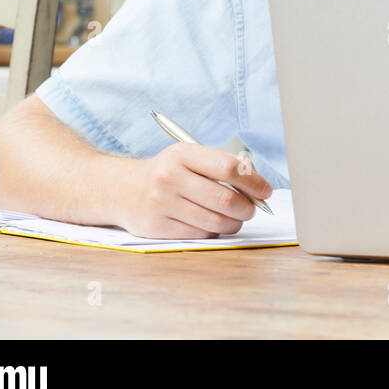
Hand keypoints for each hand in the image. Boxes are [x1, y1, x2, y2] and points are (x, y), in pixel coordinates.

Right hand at [117, 142, 272, 238]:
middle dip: (248, 208)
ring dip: (234, 223)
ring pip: (215, 222)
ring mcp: (162, 203)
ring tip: (236, 218)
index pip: (229, 169)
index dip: (254, 183)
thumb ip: (222, 165)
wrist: (122, 189)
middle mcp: (170, 177)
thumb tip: (257, 183)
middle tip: (252, 209)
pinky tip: (212, 224)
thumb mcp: (190, 157)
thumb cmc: (168, 172)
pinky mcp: (157, 227)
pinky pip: (200, 234)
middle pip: (225, 199)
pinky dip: (214, 232)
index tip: (265, 192)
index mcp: (182, 154)